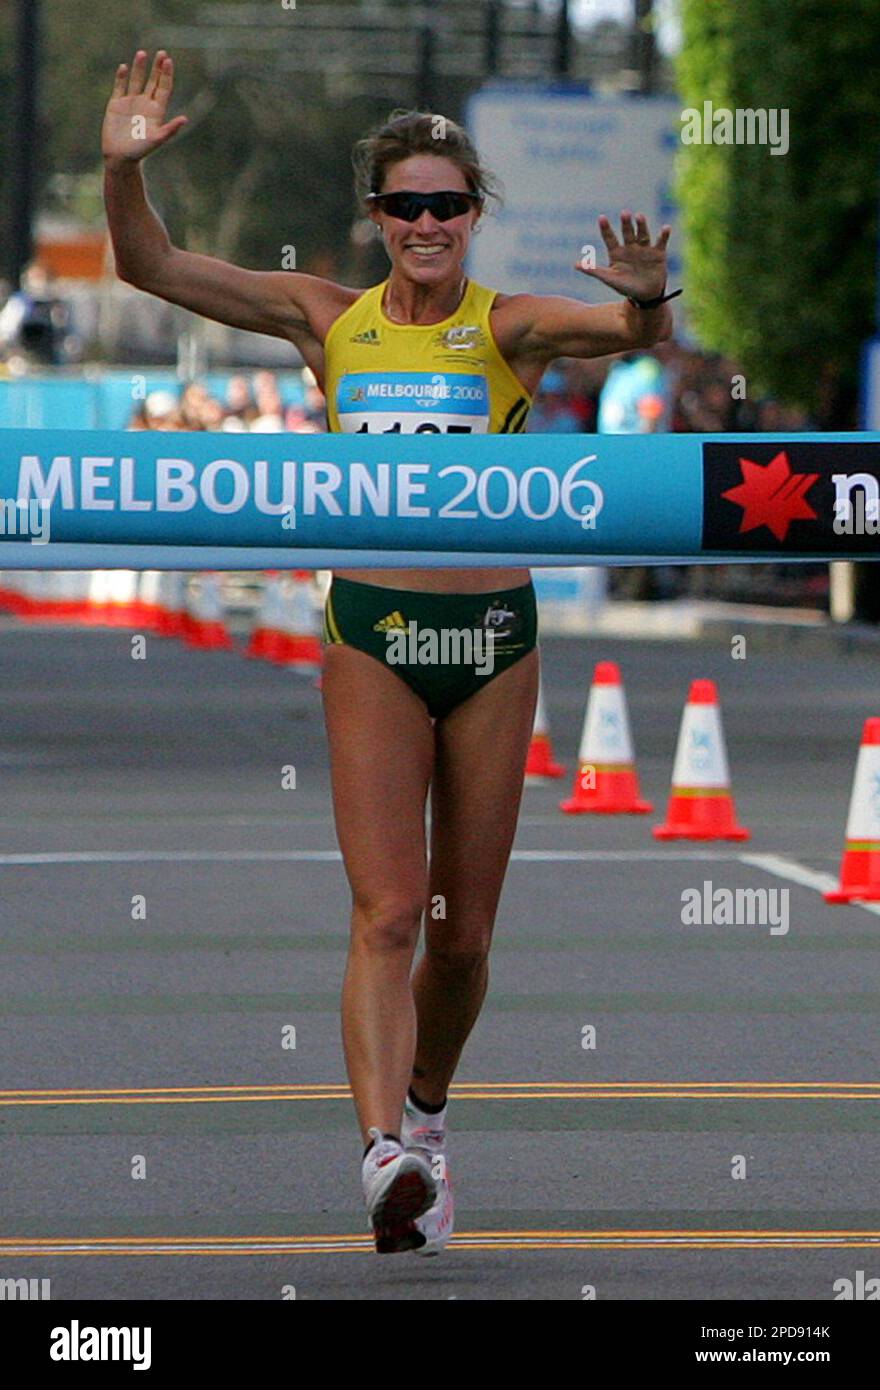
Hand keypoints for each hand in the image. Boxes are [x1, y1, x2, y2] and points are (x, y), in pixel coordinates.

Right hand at [102, 50, 187, 164]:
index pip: (163, 88)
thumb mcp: (157, 140)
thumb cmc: (140, 151)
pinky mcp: (116, 104)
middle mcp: (145, 104)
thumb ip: (170, 129)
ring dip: (139, 67)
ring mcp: (130, 102)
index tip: (168, 61)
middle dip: (157, 67)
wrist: (120, 158)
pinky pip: (119, 87)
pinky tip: (124, 67)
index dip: (166, 75)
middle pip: (153, 81)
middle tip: (162, 52)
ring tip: (142, 53)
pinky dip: (121, 77)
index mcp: (156, 111)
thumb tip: (185, 119)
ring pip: (136, 80)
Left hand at [575, 212, 670, 301]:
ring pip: (642, 234)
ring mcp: (644, 249)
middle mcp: (630, 247)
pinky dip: (664, 235)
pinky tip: (665, 228)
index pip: (610, 238)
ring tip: (639, 216)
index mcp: (617, 252)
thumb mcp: (609, 279)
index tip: (601, 218)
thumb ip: (594, 271)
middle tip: (624, 213)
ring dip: (641, 225)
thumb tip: (575, 265)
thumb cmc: (625, 286)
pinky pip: (661, 242)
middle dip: (626, 223)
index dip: (606, 229)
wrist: (645, 295)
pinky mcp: (658, 253)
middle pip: (627, 233)